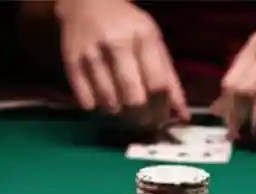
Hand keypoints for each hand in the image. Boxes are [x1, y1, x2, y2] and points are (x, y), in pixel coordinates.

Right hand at [57, 0, 187, 127]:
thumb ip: (170, 79)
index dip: (160, 108)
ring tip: (121, 105)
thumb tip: (183, 115)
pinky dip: (97, 106)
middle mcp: (117, 43)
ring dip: (118, 111)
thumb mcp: (154, 42)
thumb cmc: (127, 25)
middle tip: (140, 119)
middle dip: (140, 116)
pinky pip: (87, 101)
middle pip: (133, 98)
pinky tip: (101, 98)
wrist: (88, 2)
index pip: (157, 84)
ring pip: (109, 102)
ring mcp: (92, 54)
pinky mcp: (72, 63)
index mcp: (144, 36)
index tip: (159, 117)